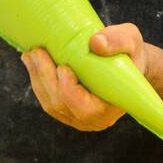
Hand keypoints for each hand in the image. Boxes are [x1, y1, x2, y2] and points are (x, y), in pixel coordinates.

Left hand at [21, 24, 150, 131]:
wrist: (128, 66)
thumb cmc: (131, 55)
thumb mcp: (132, 42)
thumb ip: (118, 41)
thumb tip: (95, 42)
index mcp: (109, 110)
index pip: (83, 108)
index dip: (69, 89)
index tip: (63, 66)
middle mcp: (91, 120)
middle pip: (60, 104)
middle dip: (45, 77)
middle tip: (36, 52)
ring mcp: (76, 118)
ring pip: (49, 103)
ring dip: (37, 78)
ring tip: (30, 54)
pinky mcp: (65, 110)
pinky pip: (47, 100)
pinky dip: (38, 81)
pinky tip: (32, 62)